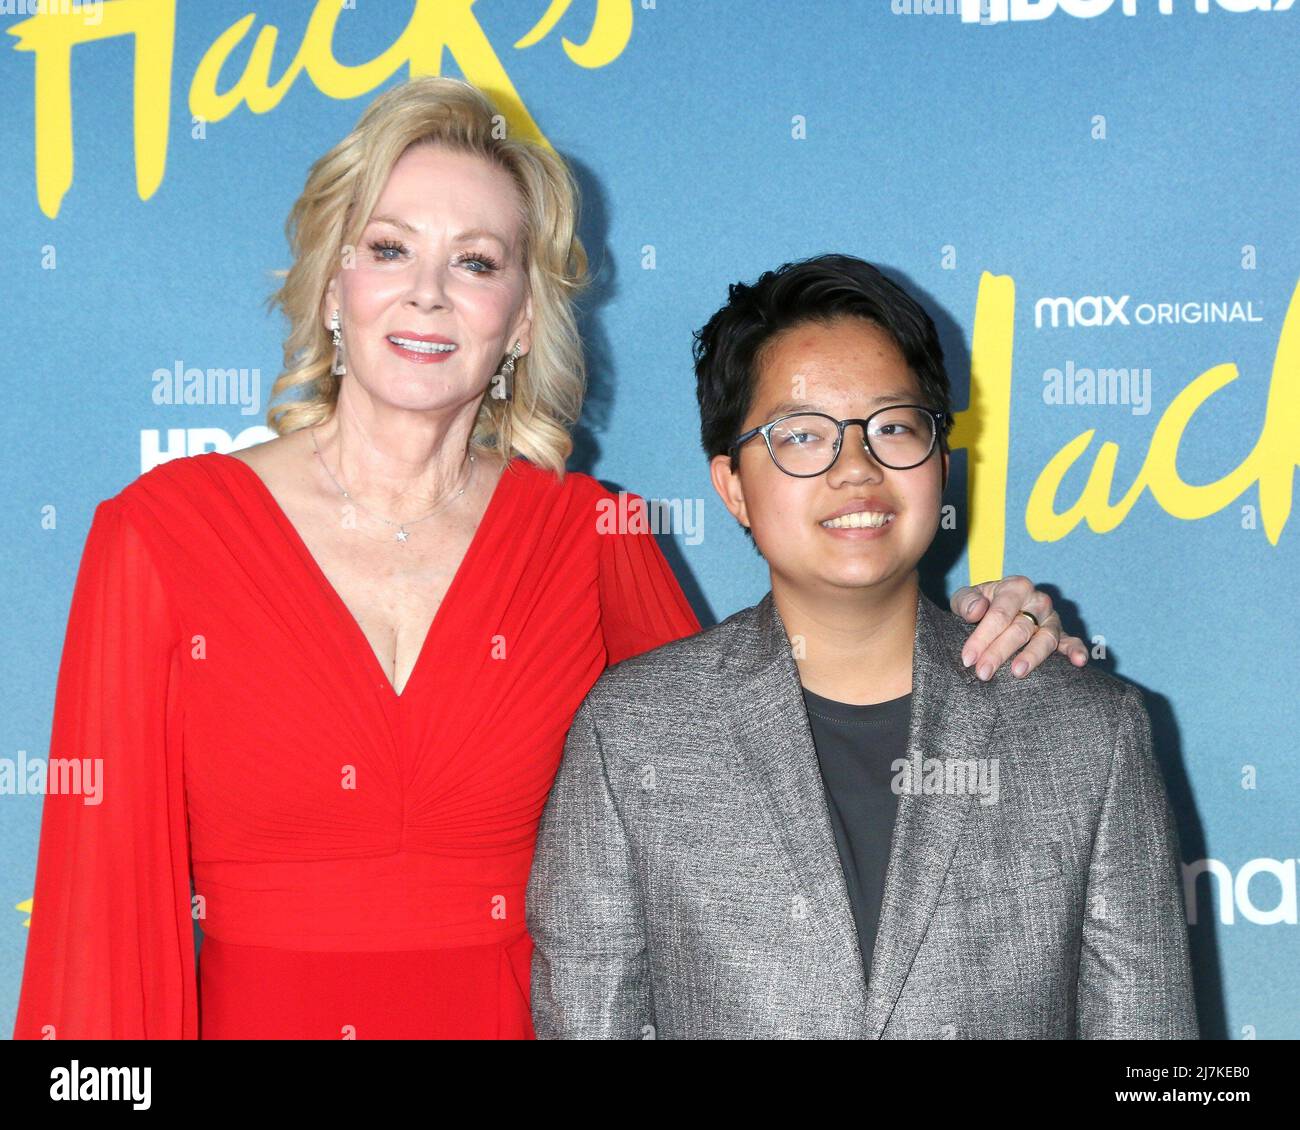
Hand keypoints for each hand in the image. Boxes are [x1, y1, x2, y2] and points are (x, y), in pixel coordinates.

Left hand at [949, 576, 1088, 680]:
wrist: (995, 608)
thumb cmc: (979, 605)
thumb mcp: (966, 598)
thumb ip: (966, 601)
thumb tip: (977, 610)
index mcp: (1015, 588)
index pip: (999, 614)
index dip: (982, 637)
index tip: (968, 659)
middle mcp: (1037, 601)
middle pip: (1020, 629)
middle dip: (999, 652)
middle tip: (983, 673)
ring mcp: (1051, 619)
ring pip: (1046, 638)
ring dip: (1033, 656)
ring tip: (1018, 672)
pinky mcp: (1063, 635)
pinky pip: (1072, 642)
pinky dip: (1077, 651)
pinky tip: (1078, 662)